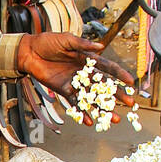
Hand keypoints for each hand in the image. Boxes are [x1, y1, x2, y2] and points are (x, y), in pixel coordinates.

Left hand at [17, 33, 134, 124]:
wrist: (29, 52)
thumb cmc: (48, 42)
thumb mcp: (66, 39)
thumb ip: (82, 44)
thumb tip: (101, 46)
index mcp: (87, 59)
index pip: (108, 68)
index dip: (120, 75)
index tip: (131, 83)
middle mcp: (84, 72)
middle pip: (104, 86)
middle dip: (117, 96)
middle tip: (130, 105)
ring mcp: (75, 82)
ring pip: (92, 98)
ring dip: (103, 109)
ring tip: (114, 119)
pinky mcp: (64, 90)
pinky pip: (75, 103)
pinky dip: (82, 112)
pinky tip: (90, 122)